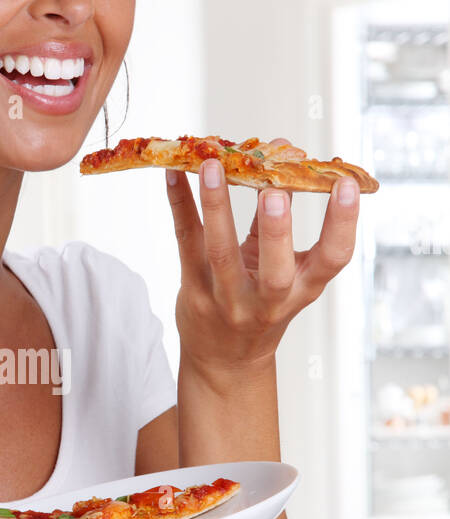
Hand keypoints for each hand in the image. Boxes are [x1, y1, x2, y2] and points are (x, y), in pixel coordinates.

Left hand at [165, 140, 359, 374]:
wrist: (224, 360)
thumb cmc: (260, 308)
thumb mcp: (286, 275)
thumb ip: (281, 224)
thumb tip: (282, 158)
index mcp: (302, 291)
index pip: (333, 259)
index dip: (342, 223)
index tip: (344, 183)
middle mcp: (267, 301)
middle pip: (275, 270)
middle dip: (276, 230)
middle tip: (274, 190)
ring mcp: (227, 299)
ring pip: (221, 252)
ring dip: (217, 206)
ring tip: (214, 166)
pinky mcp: (194, 292)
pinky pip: (185, 242)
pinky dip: (180, 203)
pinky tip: (174, 174)